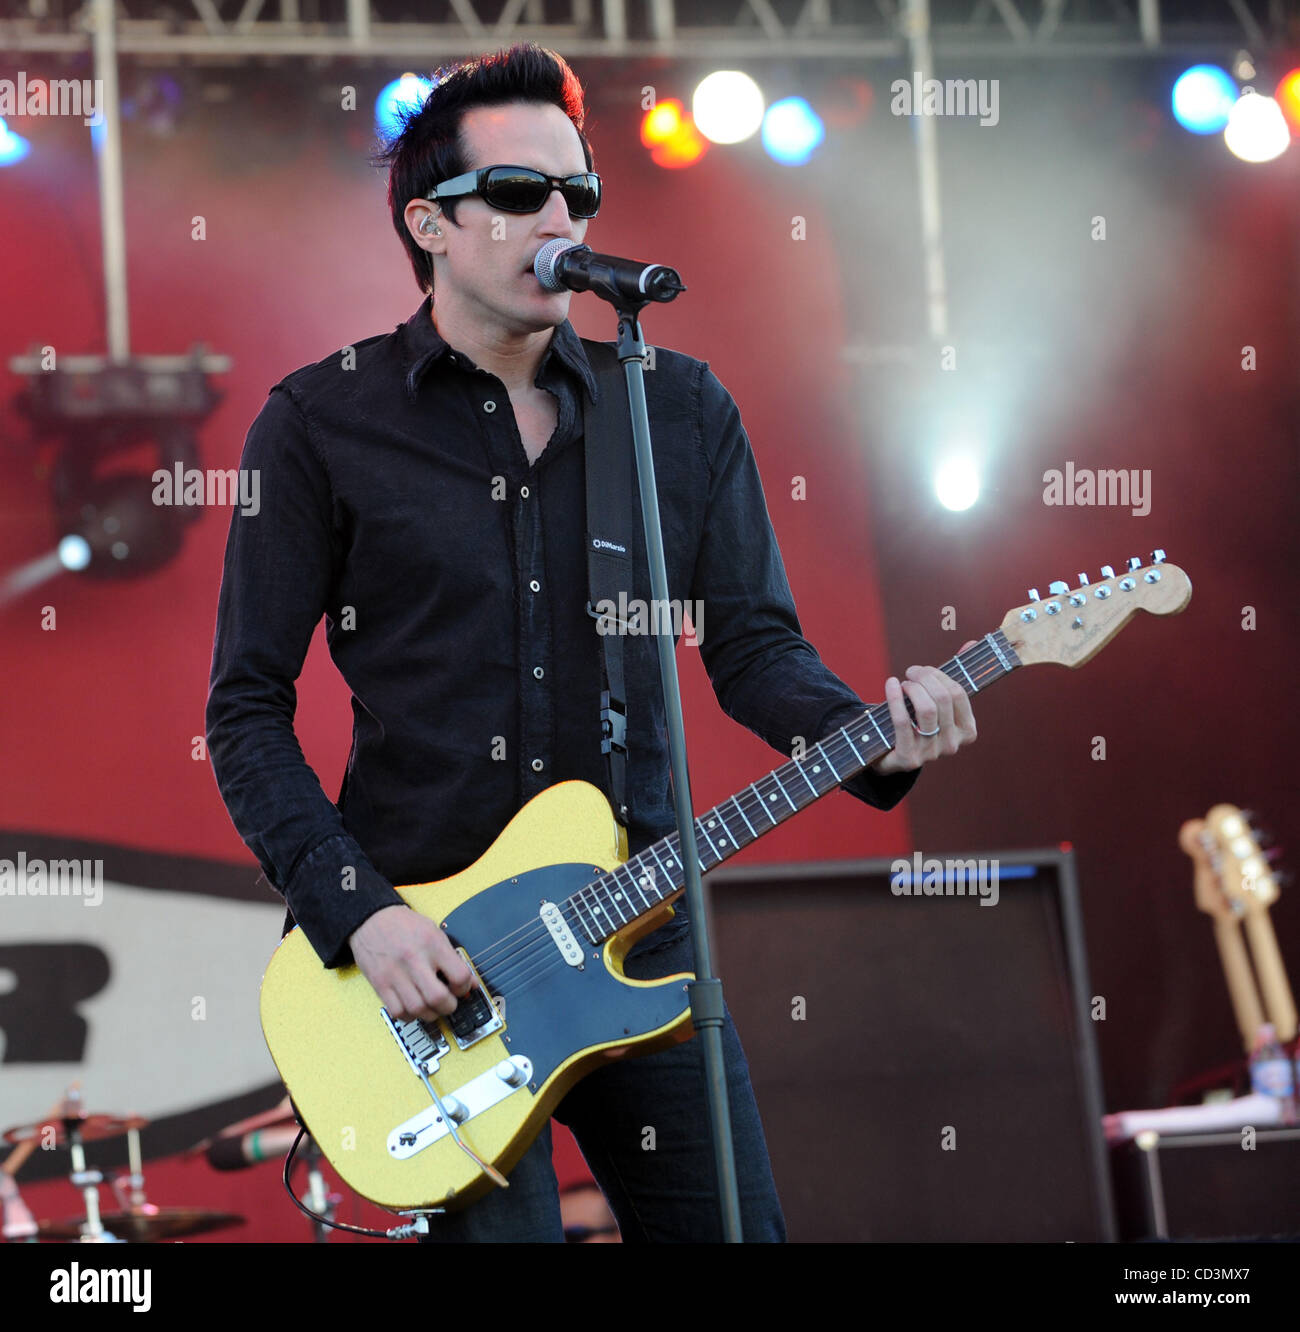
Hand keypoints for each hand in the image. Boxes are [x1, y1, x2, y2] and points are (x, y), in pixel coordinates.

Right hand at [349, 904, 474, 1021]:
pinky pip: (397, 1011)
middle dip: (449, 1006)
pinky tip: (413, 1007)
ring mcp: (395, 973)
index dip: (464, 987)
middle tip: (448, 1002)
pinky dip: (409, 1015)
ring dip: (430, 1014)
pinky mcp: (380, 984)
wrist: (371, 919)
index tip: (461, 988)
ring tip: (431, 1006)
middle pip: (438, 997)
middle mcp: (414, 959)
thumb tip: (470, 982)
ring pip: (418, 1009)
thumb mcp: (434, 932)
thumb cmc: (404, 925)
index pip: (459, 975)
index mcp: (432, 943)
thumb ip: (452, 958)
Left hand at [869, 640, 978, 775]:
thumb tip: (971, 642)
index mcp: (967, 731)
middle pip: (943, 698)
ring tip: (903, 684)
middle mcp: (953, 745)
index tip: (922, 669)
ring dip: (912, 688)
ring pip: (926, 709)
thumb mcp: (936, 704)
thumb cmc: (916, 723)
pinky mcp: (909, 758)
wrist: (890, 755)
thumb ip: (953, 675)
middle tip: (910, 672)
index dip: (939, 675)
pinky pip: (903, 721)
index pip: (959, 693)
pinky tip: (891, 684)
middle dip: (924, 677)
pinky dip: (894, 697)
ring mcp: (932, 754)